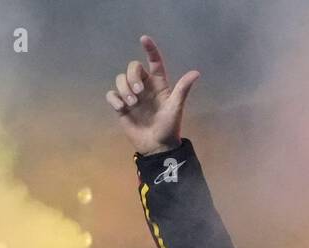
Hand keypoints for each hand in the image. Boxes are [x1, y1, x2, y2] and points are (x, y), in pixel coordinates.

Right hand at [105, 35, 200, 155]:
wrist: (157, 147)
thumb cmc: (169, 127)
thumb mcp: (176, 108)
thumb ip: (183, 90)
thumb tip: (196, 72)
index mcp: (159, 85)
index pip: (154, 62)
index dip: (150, 49)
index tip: (144, 39)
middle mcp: (145, 87)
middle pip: (132, 67)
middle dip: (132, 76)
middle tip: (139, 92)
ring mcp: (132, 96)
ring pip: (120, 79)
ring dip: (124, 88)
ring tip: (132, 103)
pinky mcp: (122, 106)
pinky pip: (112, 94)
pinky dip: (114, 98)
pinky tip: (122, 108)